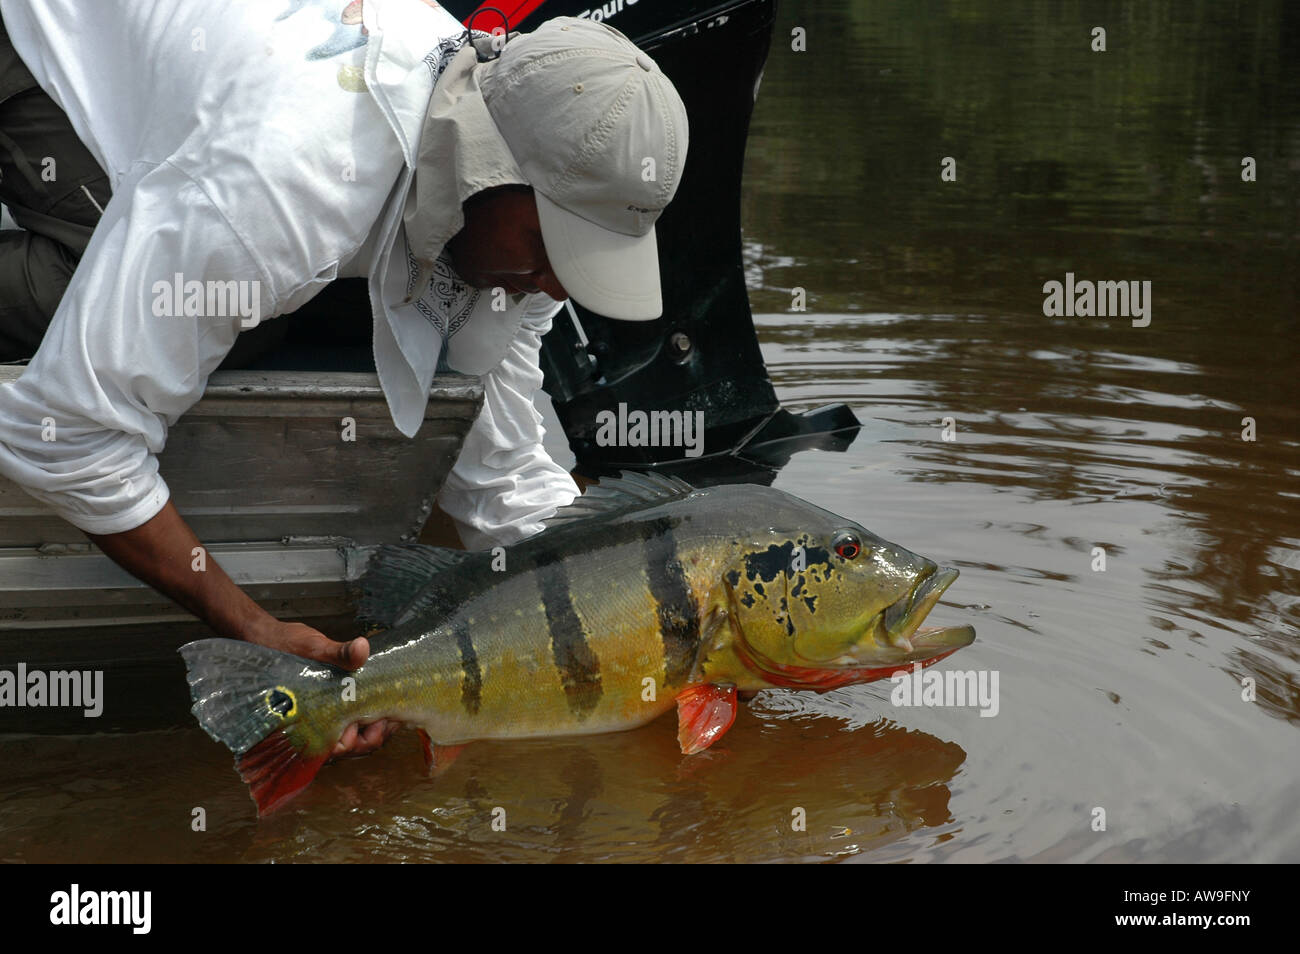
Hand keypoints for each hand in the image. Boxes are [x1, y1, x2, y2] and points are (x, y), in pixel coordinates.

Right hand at [246, 620, 399, 757]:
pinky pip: (355, 720)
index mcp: (310, 722)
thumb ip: (337, 653)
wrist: (271, 639)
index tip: (382, 720)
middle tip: (393, 714)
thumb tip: (362, 648)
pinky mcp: (333, 708)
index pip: (343, 747)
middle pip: (354, 746)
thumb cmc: (286, 647)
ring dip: (376, 726)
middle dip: (376, 734)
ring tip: (392, 708)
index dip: (366, 738)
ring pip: (357, 736)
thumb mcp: (313, 648)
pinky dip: (371, 715)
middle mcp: (317, 727)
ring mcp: (325, 719)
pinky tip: (383, 702)